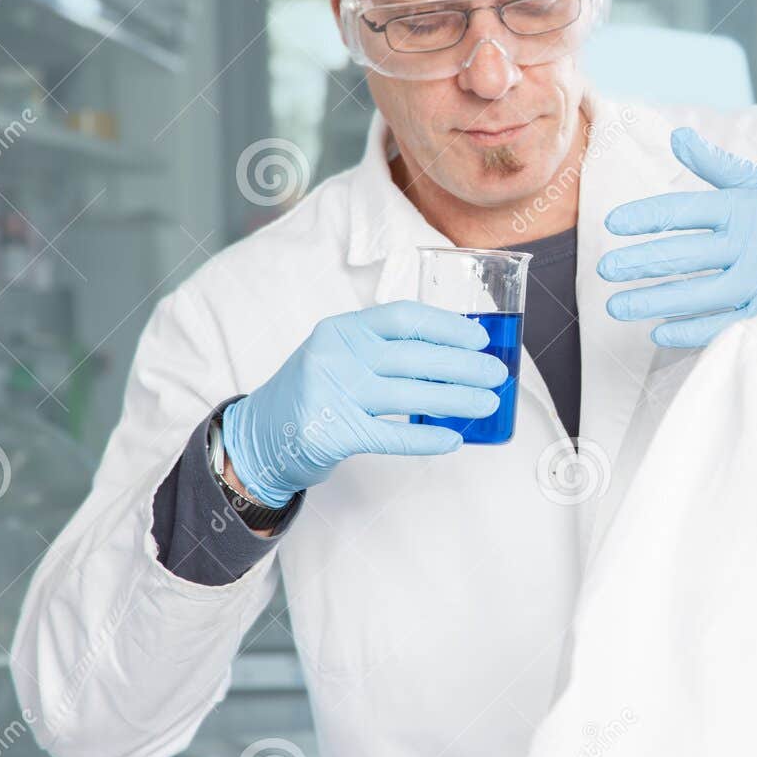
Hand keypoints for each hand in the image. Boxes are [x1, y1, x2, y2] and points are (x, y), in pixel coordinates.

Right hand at [220, 301, 508, 507]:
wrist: (259, 436)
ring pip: (409, 394)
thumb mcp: (340, 356)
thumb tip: (456, 356)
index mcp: (342, 329)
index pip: (403, 317)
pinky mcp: (331, 432)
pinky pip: (390, 434)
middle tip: (498, 374)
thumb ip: (384, 351)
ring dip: (456, 399)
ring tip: (488, 404)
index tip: (479, 338)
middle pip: (414, 356)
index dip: (446, 326)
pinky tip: (453, 440)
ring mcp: (331, 393)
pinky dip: (425, 438)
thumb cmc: (316, 393)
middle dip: (464, 365)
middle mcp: (335, 355)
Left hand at [597, 128, 756, 346]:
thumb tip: (677, 137)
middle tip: (603, 270)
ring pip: (697, 293)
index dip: (647, 216)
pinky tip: (658, 330)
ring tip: (615, 306)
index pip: (686, 209)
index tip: (612, 224)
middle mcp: (751, 244)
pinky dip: (689, 329)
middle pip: (684, 254)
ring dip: (652, 300)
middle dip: (639, 262)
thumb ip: (716, 166)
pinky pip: (722, 325)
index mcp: (745, 208)